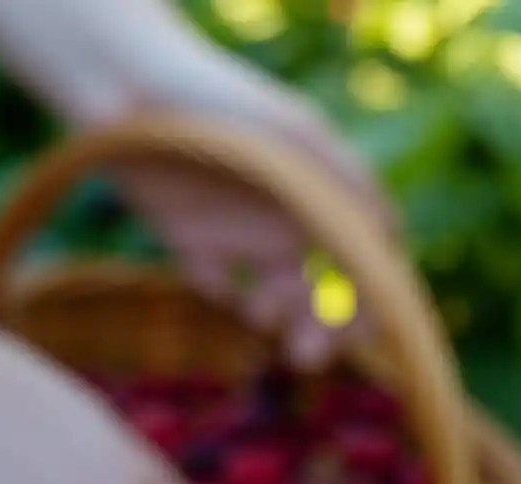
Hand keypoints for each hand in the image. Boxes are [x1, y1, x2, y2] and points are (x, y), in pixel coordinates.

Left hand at [109, 61, 398, 368]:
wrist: (127, 90)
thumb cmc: (223, 106)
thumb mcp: (295, 139)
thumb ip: (345, 184)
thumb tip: (392, 233)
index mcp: (327, 193)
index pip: (365, 259)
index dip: (371, 300)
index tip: (359, 332)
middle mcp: (292, 215)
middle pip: (327, 288)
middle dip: (324, 326)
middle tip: (304, 355)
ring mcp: (244, 230)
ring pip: (279, 295)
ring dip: (280, 315)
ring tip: (259, 312)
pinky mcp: (194, 240)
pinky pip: (219, 283)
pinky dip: (224, 293)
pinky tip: (224, 287)